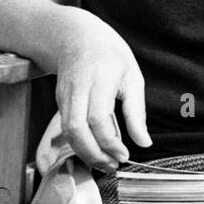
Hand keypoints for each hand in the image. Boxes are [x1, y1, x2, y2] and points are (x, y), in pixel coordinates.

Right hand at [52, 12, 151, 169]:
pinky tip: (96, 151)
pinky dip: (80, 145)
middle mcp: (78, 89)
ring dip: (85, 153)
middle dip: (94, 154)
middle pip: (77, 129)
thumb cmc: (109, 55)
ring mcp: (65, 96)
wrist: (74, 36)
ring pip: (68, 132)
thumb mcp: (132, 76)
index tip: (125, 155)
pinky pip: (67, 129)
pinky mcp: (59, 103)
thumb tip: (144, 142)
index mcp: (100, 79)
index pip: (99, 117)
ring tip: (106, 163)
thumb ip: (136, 111)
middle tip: (113, 166)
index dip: (110, 141)